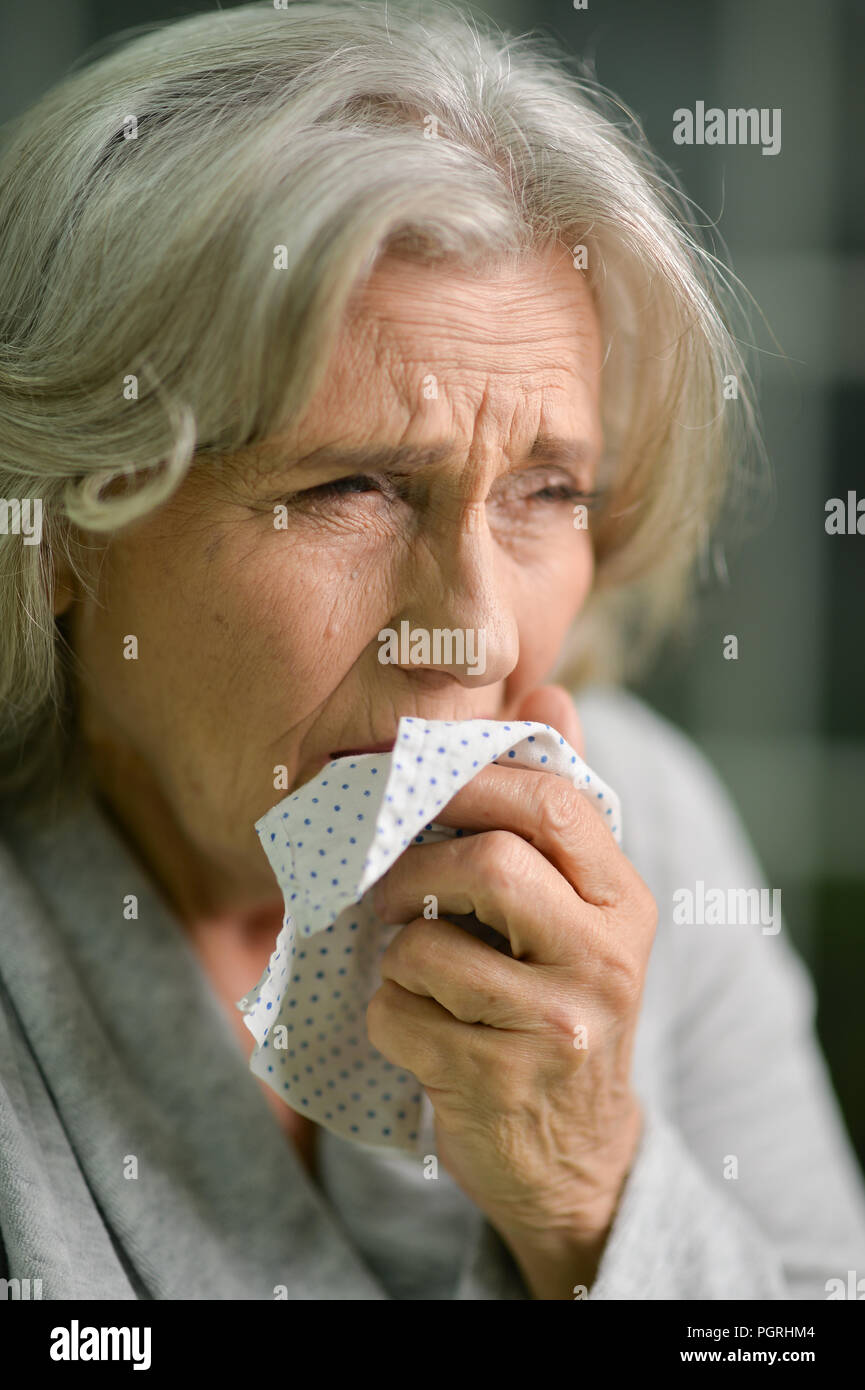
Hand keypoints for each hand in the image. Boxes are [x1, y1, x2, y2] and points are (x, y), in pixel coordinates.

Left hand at [365, 684, 656, 1297]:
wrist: (572, 1155)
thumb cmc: (553, 1003)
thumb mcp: (576, 911)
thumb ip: (557, 807)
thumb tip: (550, 690)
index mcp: (622, 901)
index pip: (554, 802)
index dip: (472, 779)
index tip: (415, 783)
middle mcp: (605, 958)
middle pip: (491, 865)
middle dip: (414, 868)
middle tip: (384, 886)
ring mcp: (558, 1025)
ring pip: (430, 946)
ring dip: (396, 955)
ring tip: (413, 969)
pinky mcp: (500, 1081)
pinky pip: (400, 1015)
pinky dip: (386, 1015)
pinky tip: (419, 1031)